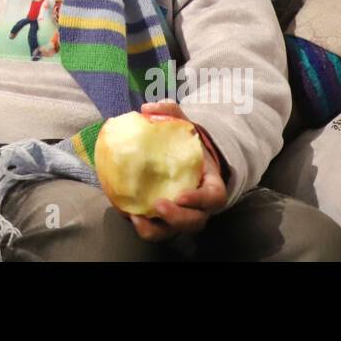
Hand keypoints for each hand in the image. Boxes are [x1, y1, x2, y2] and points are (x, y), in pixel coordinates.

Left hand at [124, 100, 226, 242]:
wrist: (185, 160)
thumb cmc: (187, 145)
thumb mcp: (184, 124)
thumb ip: (171, 112)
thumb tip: (148, 108)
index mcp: (210, 184)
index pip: (213, 197)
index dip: (199, 200)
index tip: (182, 195)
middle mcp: (199, 206)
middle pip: (195, 221)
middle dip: (178, 218)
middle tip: (159, 206)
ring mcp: (181, 216)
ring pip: (173, 232)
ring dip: (156, 229)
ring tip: (137, 218)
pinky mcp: (164, 221)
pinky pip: (155, 229)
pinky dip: (141, 225)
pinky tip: (126, 214)